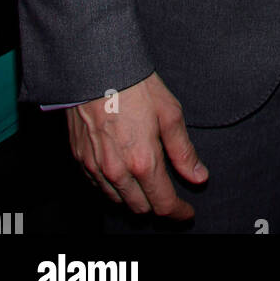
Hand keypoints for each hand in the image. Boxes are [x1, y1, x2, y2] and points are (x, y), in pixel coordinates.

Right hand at [66, 71, 208, 217]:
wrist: (95, 68)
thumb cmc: (135, 86)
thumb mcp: (170, 113)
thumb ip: (184, 151)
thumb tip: (199, 176)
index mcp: (143, 161)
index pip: (163, 204)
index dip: (178, 212)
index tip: (186, 212)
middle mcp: (117, 171)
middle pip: (140, 208)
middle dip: (157, 204)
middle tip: (168, 192)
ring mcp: (95, 168)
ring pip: (118, 201)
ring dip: (134, 198)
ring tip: (145, 181)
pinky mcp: (80, 160)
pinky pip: (98, 187)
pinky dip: (113, 187)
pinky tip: (122, 171)